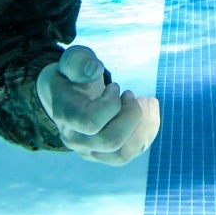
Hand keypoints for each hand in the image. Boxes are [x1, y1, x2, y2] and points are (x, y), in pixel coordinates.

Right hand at [36, 44, 159, 164]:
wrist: (67, 95)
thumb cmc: (73, 74)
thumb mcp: (73, 60)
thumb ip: (80, 61)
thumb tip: (94, 69)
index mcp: (66, 116)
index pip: (91, 122)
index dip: (111, 103)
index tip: (115, 86)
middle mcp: (76, 139)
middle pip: (110, 142)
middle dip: (131, 115)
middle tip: (131, 94)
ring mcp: (90, 150)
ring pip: (122, 155)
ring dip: (142, 128)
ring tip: (145, 102)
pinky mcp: (105, 154)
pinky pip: (131, 153)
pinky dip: (146, 132)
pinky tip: (149, 111)